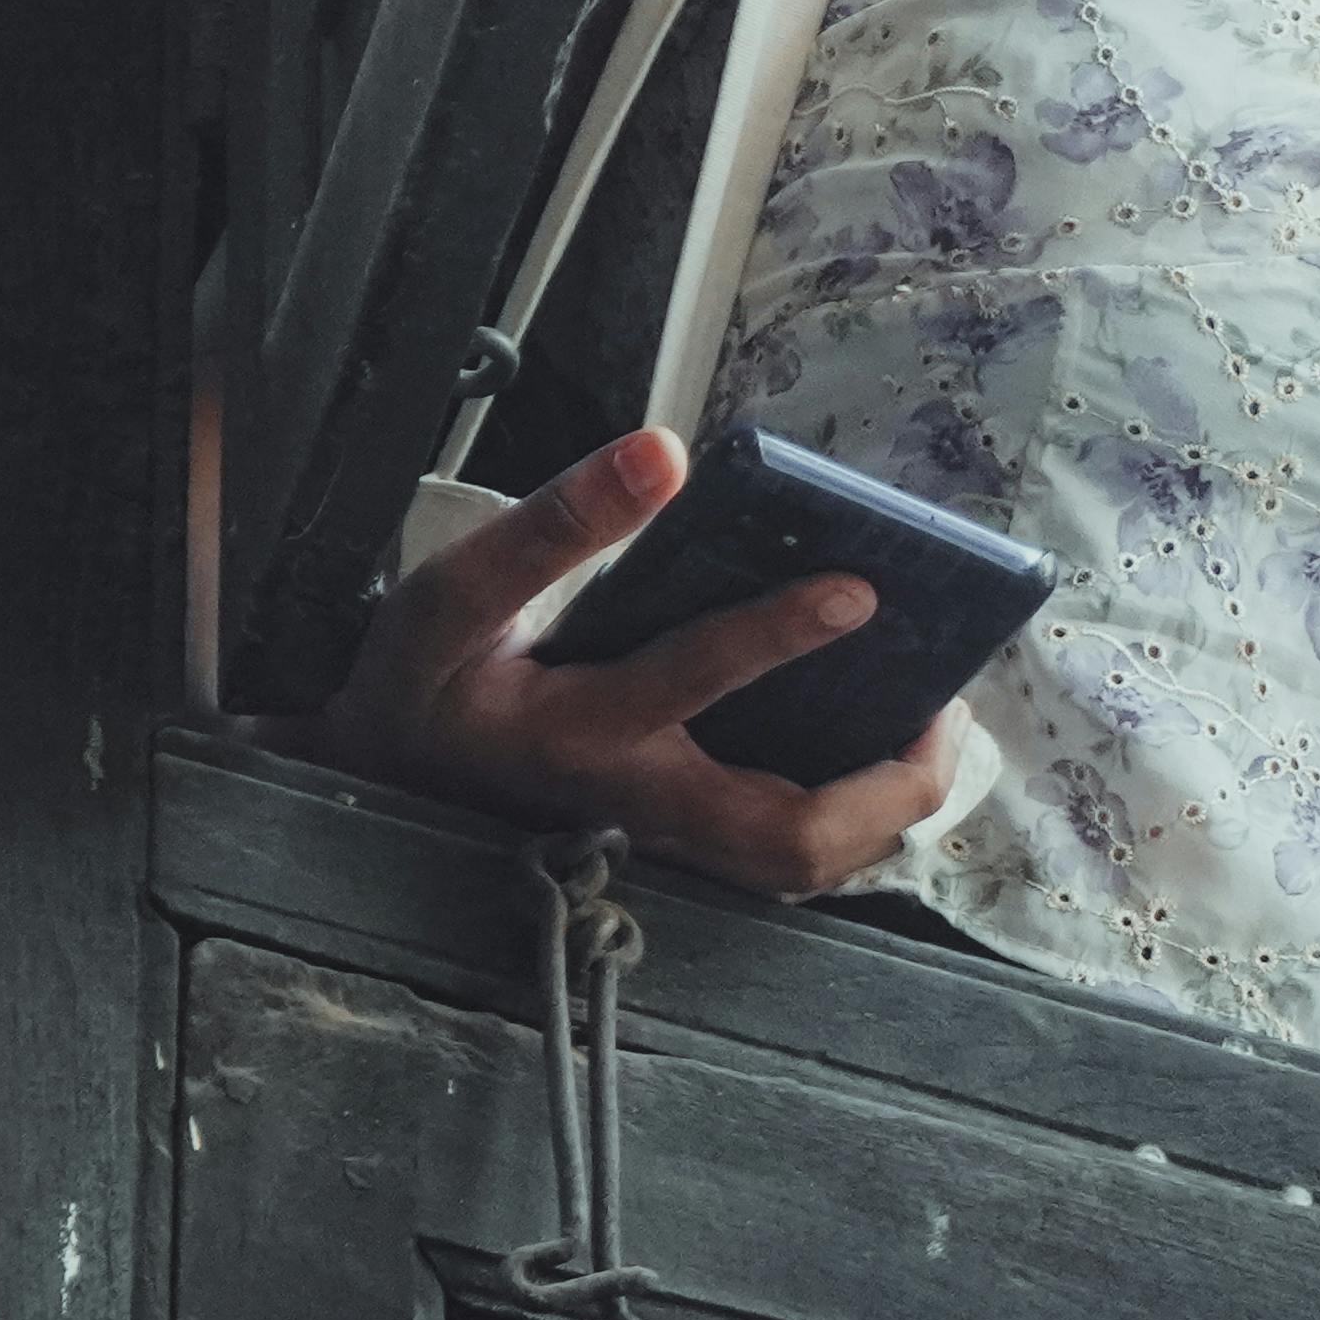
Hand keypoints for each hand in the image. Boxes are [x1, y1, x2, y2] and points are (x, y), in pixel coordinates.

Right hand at [287, 426, 957, 897]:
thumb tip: (664, 453)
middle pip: (782, 839)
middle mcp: (631, 804)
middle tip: (945, 705)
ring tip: (932, 727)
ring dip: (880, 811)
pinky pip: (773, 859)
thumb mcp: (452, 595)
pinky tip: (875, 752)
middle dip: (886, 786)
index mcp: (576, 734)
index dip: (776, 633)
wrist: (374, 784)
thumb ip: (552, 525)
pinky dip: (844, 817)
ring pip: (790, 866)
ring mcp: (655, 841)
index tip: (858, 586)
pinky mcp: (666, 849)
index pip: (687, 680)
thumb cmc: (422, 683)